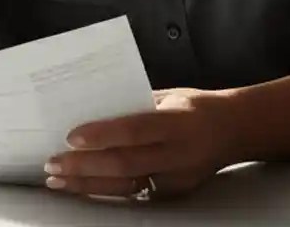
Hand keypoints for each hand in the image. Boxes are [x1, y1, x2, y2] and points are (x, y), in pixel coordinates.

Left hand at [43, 89, 241, 200]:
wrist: (236, 130)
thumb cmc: (195, 106)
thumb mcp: (168, 95)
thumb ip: (133, 105)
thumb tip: (91, 109)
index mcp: (178, 122)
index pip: (135, 130)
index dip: (102, 135)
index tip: (70, 136)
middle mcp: (179, 154)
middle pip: (125, 164)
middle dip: (84, 166)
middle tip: (52, 164)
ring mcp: (177, 179)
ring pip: (125, 186)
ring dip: (87, 185)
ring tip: (58, 180)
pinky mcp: (174, 195)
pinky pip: (134, 194)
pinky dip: (105, 191)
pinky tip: (82, 187)